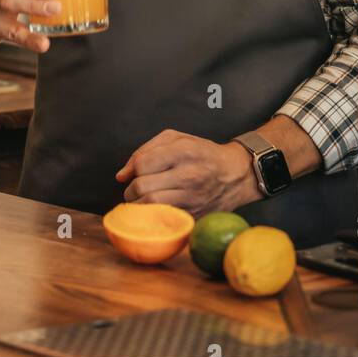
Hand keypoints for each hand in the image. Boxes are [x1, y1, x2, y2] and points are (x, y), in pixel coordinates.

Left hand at [115, 130, 262, 214]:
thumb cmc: (202, 153)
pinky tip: (155, 210)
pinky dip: (153, 216)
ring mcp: (193, 198)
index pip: (143, 164)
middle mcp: (189, 175)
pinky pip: (164, 218)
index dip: (132, 170)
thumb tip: (121, 175)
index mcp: (184, 151)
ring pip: (151, 206)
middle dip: (131, 190)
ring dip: (139, 205)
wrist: (236, 174)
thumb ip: (145, 150)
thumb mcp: (177, 138)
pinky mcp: (195, 215)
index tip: (133, 173)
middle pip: (143, 187)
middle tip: (135, 189)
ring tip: (143, 200)